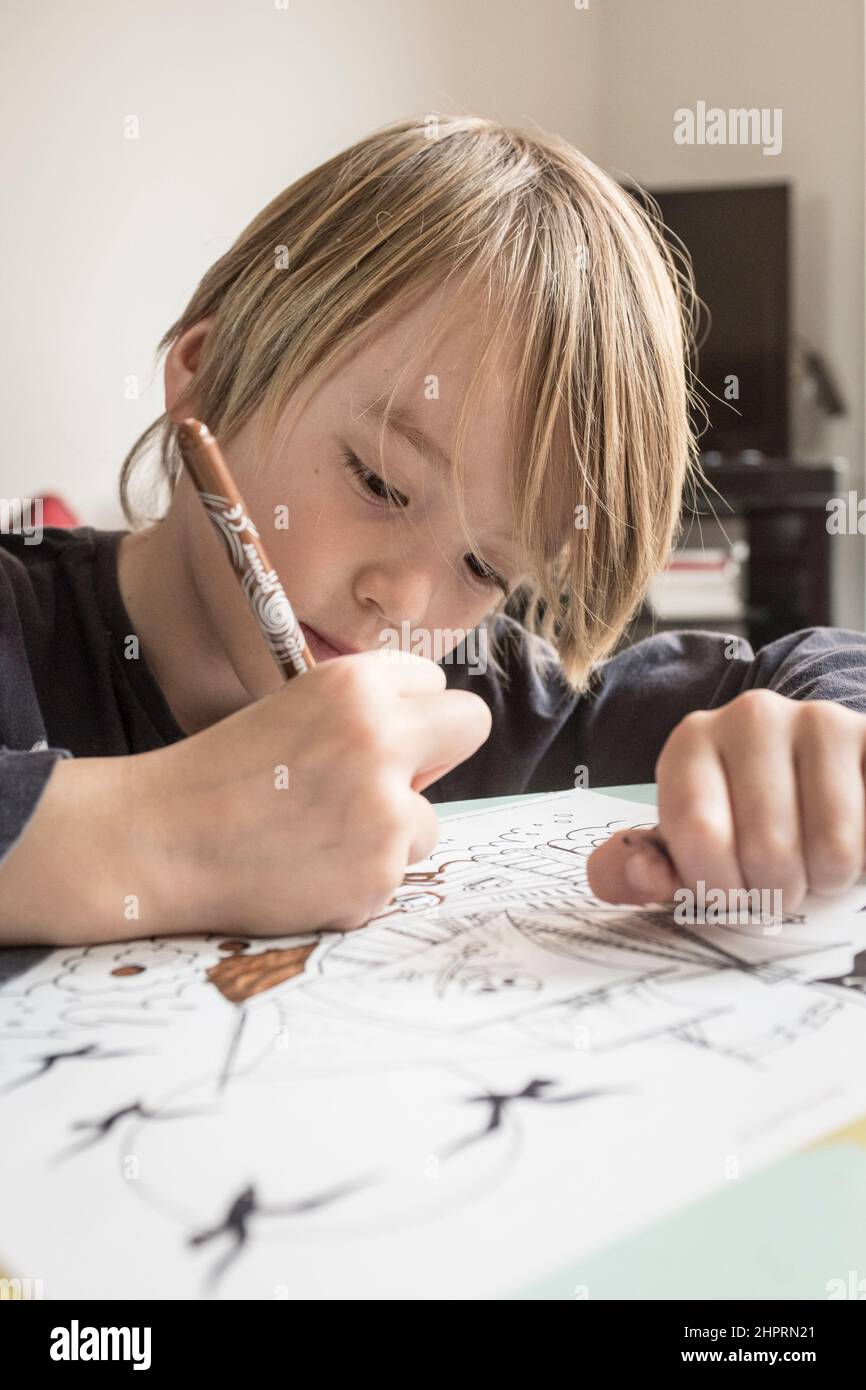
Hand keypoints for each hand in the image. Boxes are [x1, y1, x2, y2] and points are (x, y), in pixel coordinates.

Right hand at [142, 648, 491, 936]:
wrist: (158, 842)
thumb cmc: (220, 774)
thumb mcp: (292, 707)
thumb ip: (367, 713)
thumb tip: (433, 744)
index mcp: (355, 685)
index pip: (435, 683)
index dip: (405, 711)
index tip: (370, 734)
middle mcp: (380, 739)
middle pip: (470, 725)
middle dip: (439, 748)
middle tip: (392, 776)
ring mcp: (384, 812)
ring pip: (429, 817)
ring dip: (389, 830)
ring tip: (317, 834)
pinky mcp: (379, 875)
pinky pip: (395, 872)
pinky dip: (358, 876)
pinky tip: (306, 868)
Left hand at [587, 690, 865, 911]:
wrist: (810, 780)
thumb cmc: (736, 824)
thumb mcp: (678, 848)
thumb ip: (636, 871)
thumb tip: (643, 876)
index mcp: (691, 742)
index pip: (699, 835)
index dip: (719, 888)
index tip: (730, 894)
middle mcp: (751, 717)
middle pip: (768, 849)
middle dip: (776, 892)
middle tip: (778, 883)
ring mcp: (820, 721)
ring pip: (832, 847)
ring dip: (825, 880)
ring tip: (813, 863)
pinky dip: (864, 859)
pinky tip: (850, 839)